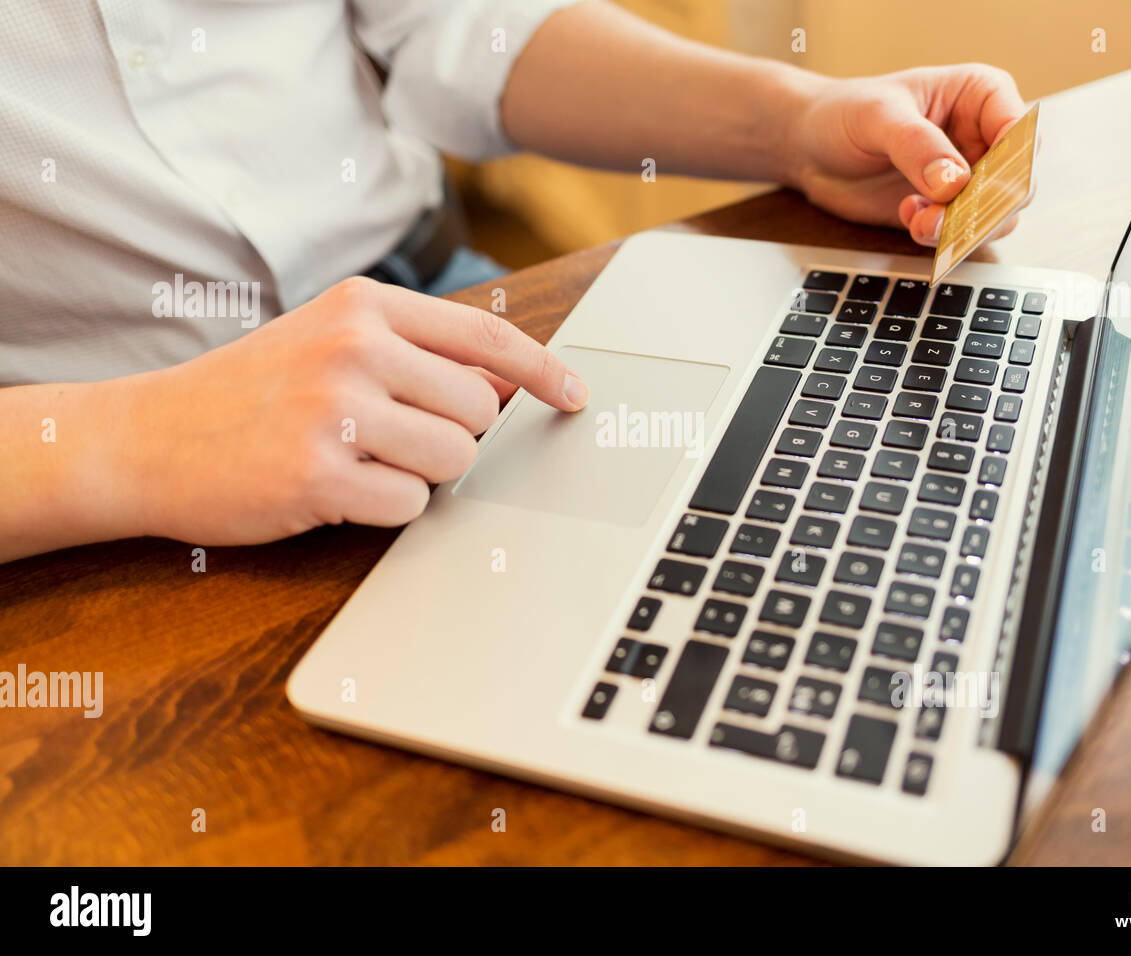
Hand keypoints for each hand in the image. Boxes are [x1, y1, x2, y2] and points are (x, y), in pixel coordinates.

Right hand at [119, 276, 588, 545]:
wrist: (146, 437)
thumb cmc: (253, 393)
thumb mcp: (331, 343)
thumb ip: (421, 355)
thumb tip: (515, 384)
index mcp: (364, 306)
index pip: (488, 338)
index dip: (546, 372)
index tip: (577, 397)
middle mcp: (354, 346)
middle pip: (481, 411)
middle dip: (454, 436)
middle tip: (392, 438)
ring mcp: (334, 409)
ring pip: (454, 459)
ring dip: (421, 475)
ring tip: (359, 460)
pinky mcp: (316, 474)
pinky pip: (410, 506)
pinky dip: (385, 509)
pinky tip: (335, 490)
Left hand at [784, 64, 1028, 246]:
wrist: (809, 147)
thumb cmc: (845, 113)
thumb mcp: (877, 116)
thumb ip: (916, 145)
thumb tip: (954, 182)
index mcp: (981, 96)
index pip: (1021, 130)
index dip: (1012, 161)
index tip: (981, 182)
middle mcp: (983, 139)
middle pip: (1017, 181)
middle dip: (987, 204)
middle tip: (949, 212)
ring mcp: (967, 179)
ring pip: (996, 216)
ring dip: (963, 226)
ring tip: (919, 218)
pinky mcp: (945, 212)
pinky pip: (963, 233)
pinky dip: (942, 236)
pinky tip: (909, 217)